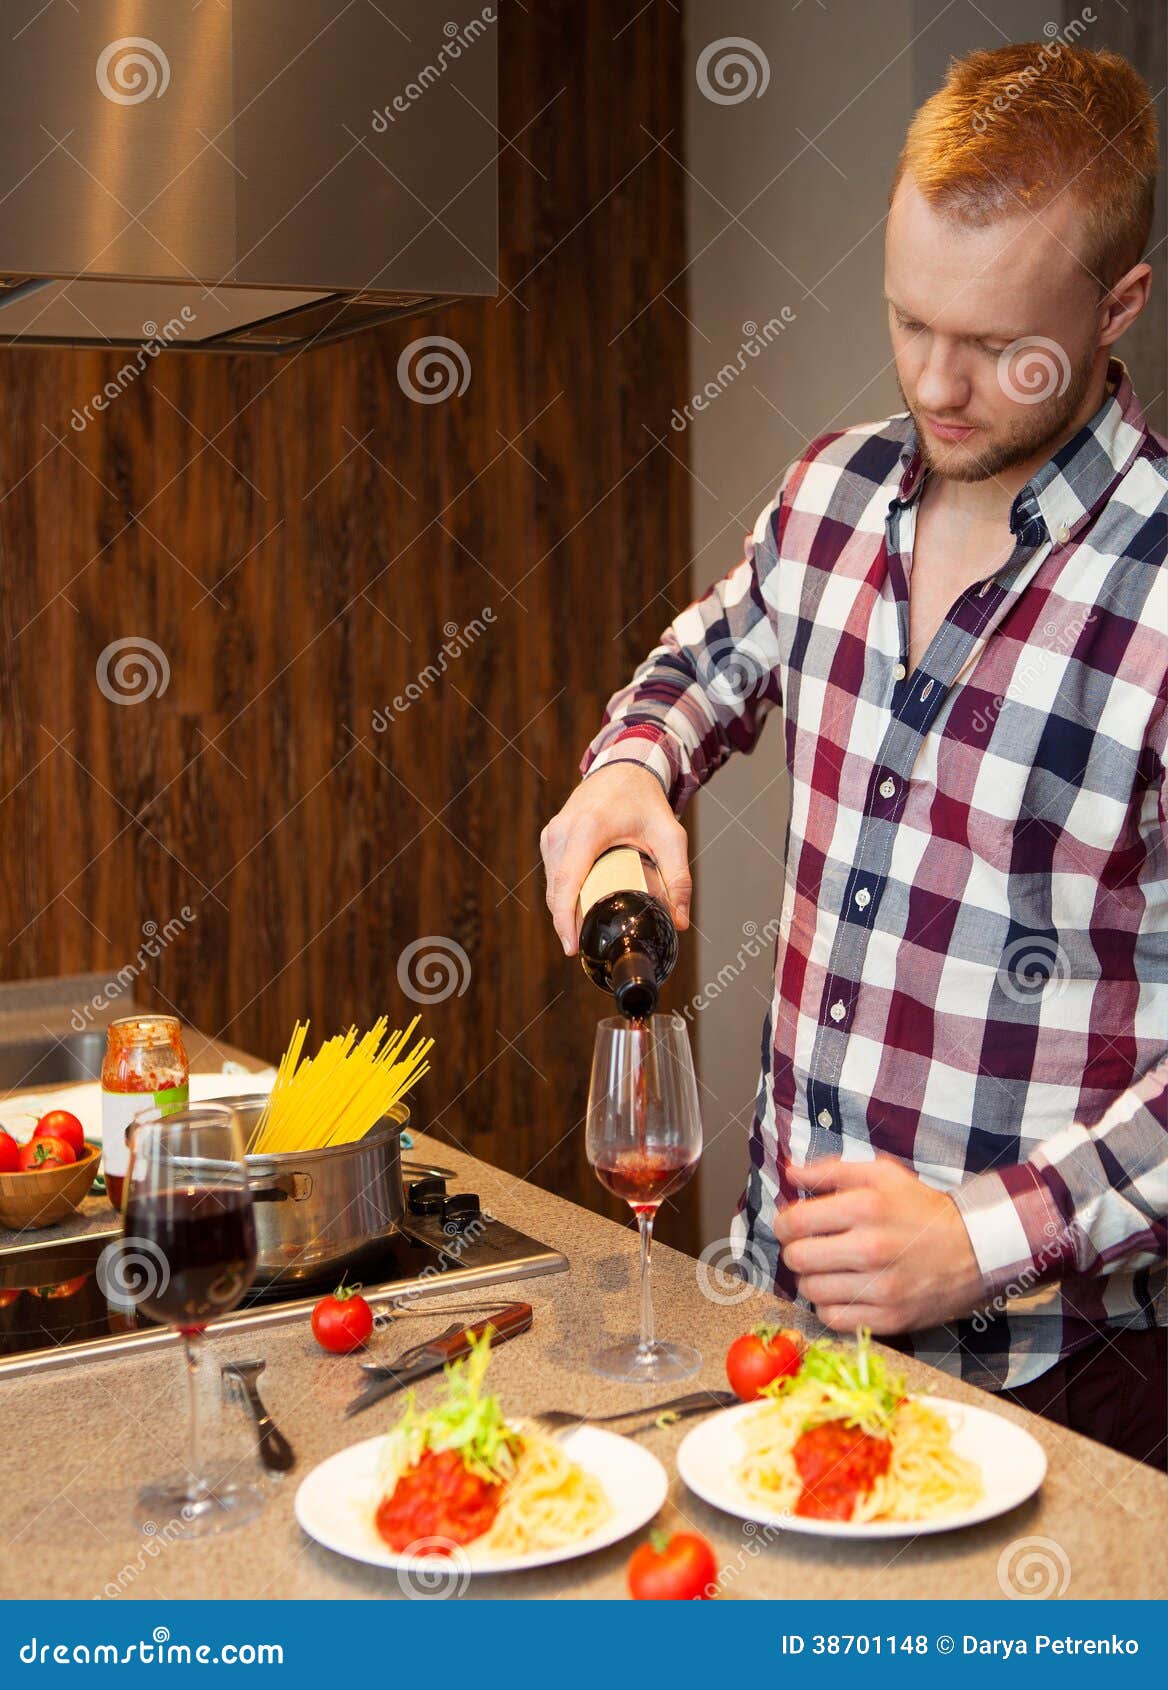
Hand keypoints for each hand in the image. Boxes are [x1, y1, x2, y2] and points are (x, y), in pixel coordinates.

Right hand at [540, 764, 691, 954]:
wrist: (624, 768)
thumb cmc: (646, 801)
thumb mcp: (671, 836)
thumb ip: (679, 878)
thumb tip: (679, 921)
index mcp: (587, 830)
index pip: (567, 883)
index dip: (565, 920)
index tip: (571, 947)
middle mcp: (562, 830)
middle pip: (556, 890)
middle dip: (566, 922)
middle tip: (585, 947)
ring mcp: (552, 833)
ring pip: (552, 884)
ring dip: (565, 908)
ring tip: (585, 928)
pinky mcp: (551, 836)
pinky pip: (553, 873)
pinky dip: (564, 892)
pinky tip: (580, 906)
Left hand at [773, 1156, 985, 1334]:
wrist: (974, 1248)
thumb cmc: (922, 1209)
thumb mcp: (882, 1174)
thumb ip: (831, 1171)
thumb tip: (790, 1173)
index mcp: (866, 1207)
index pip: (795, 1221)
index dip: (783, 1223)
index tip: (790, 1225)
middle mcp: (871, 1248)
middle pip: (797, 1258)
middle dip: (795, 1250)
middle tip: (808, 1247)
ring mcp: (881, 1288)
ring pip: (810, 1291)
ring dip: (811, 1279)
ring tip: (827, 1269)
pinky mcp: (890, 1318)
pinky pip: (832, 1319)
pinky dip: (829, 1306)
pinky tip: (842, 1291)